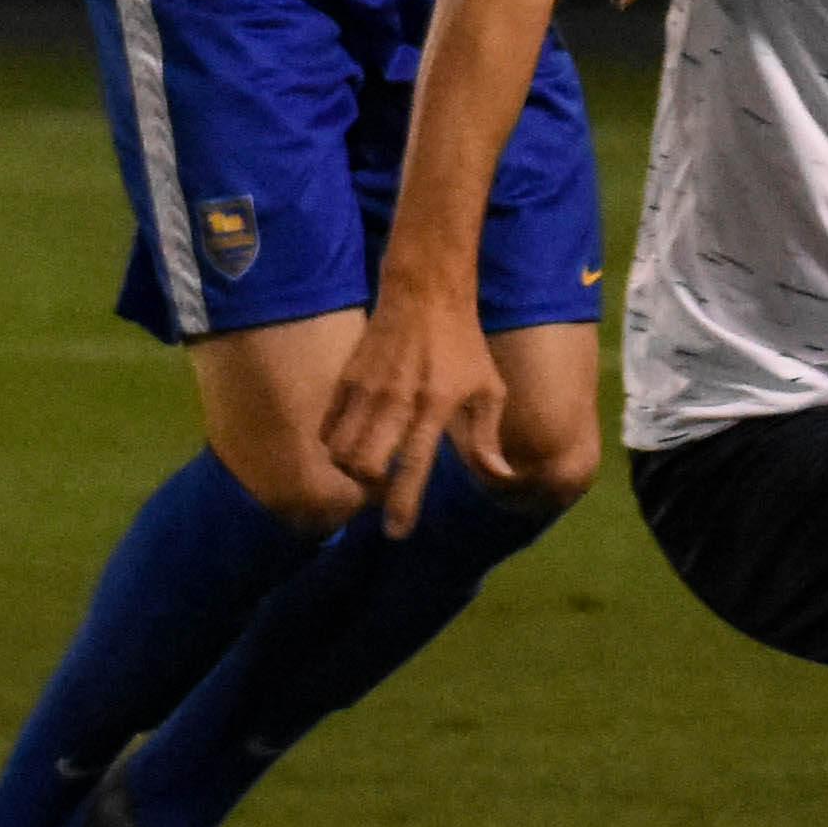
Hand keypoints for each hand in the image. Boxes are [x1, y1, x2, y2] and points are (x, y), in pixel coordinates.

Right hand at [314, 287, 508, 532]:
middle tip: (384, 489)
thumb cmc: (464, 346)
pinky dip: (335, 444)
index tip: (396, 532)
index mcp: (435, 407)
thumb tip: (499, 477)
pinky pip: (327, 426)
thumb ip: (487, 437)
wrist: (425, 294)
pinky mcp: (347, 378)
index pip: (413, 466)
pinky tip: (354, 443)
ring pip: (339, 449)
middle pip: (362, 465)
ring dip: (350, 470)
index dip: (402, 505)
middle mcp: (396, 401)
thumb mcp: (489, 389)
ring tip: (369, 468)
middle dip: (369, 490)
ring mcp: (367, 389)